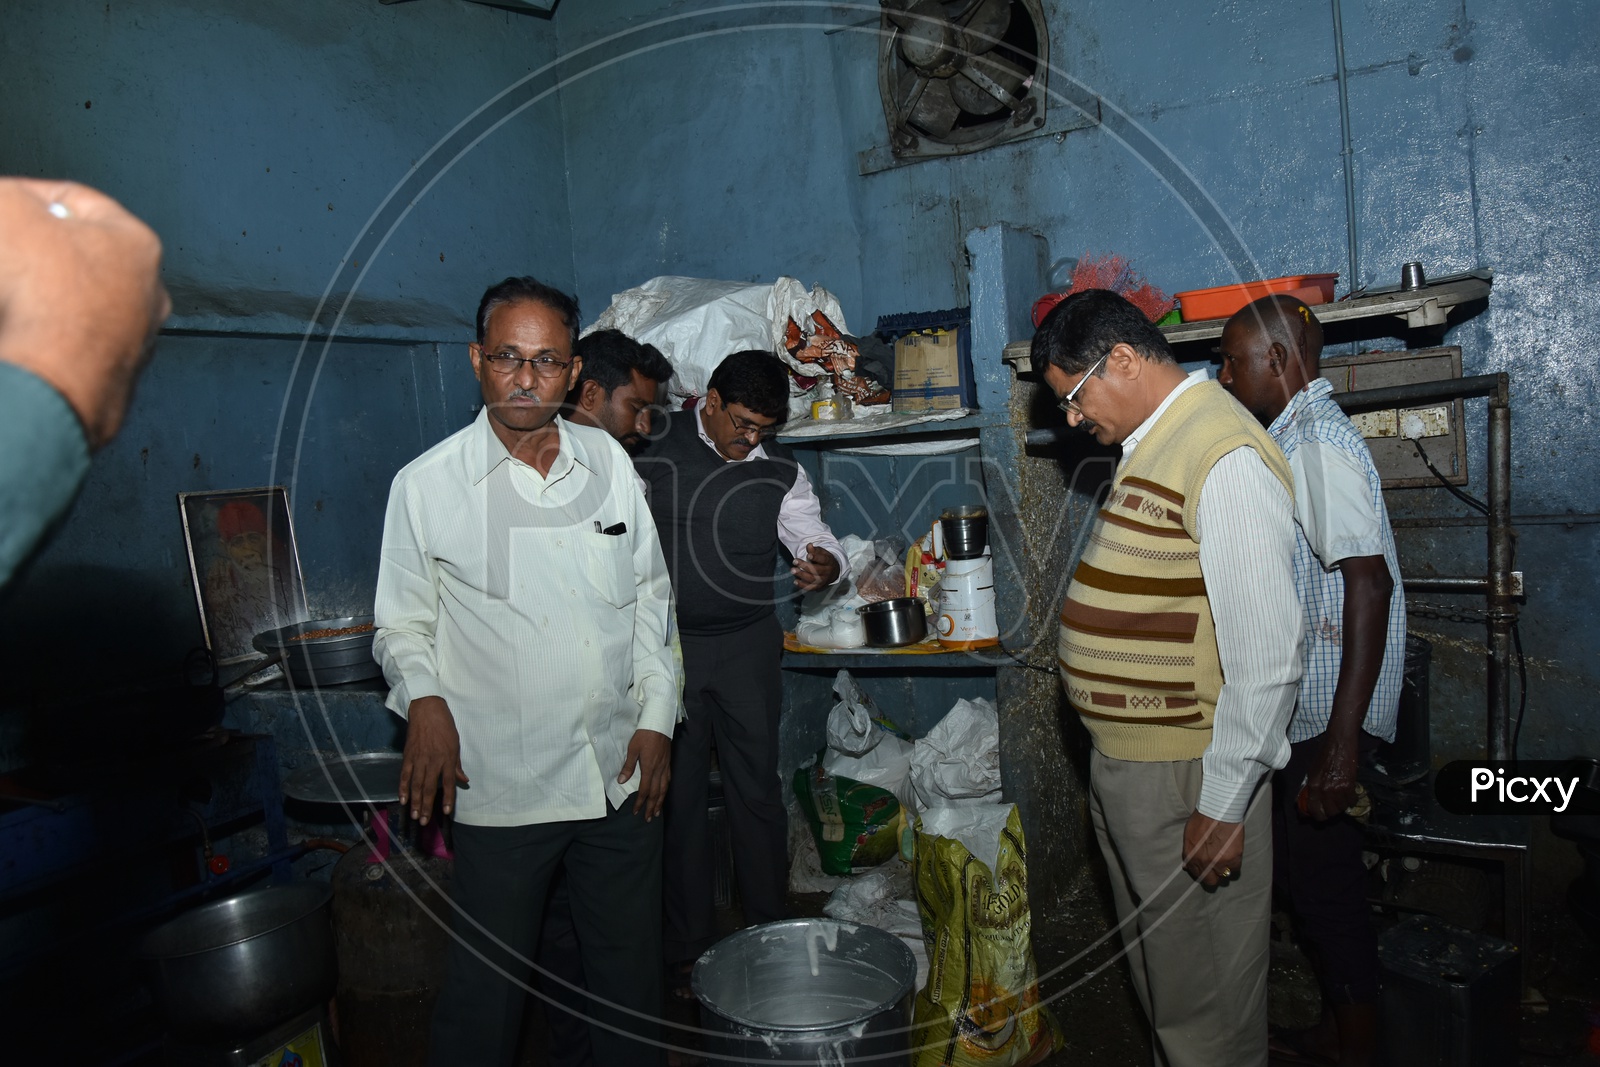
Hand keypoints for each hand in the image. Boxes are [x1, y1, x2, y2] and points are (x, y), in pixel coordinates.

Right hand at [0, 178, 169, 448]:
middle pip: (73, 254)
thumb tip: (6, 201)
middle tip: (4, 245)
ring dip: (29, 290)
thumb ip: (6, 195)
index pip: (73, 201)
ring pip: (69, 302)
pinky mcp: (104, 380)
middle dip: (26, 246)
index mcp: (138, 245)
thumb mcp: (8, 210)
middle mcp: (146, 296)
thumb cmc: (46, 300)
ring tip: (5, 288)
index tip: (3, 202)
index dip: (24, 195)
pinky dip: (34, 331)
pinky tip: (12, 328)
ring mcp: (130, 343)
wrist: (50, 384)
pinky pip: (62, 343)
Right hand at [398, 696, 467, 824]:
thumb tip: (464, 780)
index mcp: (448, 758)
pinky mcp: (408, 756)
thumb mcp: (456, 744)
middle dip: (427, 806)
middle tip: (424, 821)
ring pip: (416, 785)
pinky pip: (405, 775)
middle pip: (430, 788)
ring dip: (415, 802)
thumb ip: (457, 764)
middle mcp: (433, 761)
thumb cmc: (444, 726)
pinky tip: (403, 799)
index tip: (447, 812)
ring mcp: (419, 759)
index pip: (448, 783)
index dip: (448, 799)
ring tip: (415, 815)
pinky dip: (403, 788)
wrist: (426, 710)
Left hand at [620, 729, 670, 820]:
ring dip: (660, 802)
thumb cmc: (644, 735)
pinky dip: (665, 790)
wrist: (659, 723)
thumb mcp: (632, 749)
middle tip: (648, 818)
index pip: (644, 789)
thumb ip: (628, 766)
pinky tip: (664, 793)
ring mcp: (665, 767)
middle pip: (656, 793)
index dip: (640, 802)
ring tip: (657, 812)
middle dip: (651, 807)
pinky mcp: (668, 763)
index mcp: (649, 767)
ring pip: (664, 788)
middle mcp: (659, 770)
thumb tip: (622, 781)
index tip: (636, 811)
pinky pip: (668, 780)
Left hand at [791, 543, 840, 591]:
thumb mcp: (823, 553)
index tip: (808, 555)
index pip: (823, 560)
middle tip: (794, 561)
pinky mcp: (819, 587)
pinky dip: (802, 585)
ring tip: (793, 570)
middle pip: (816, 570)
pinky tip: (795, 581)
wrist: (833, 573)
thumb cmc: (825, 561)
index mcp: (829, 562)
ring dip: (802, 575)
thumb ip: (815, 550)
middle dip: (804, 566)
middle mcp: (827, 572)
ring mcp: (823, 580)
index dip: (816, 557)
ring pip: (813, 579)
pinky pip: (810, 587)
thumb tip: (809, 545)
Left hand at [1183, 811, 1243, 886]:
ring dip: (1225, 869)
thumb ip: (1189, 851)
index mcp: (1190, 856)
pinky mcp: (1233, 859)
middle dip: (1213, 876)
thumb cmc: (1203, 818)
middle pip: (1210, 881)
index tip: (1207, 869)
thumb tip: (1187, 866)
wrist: (1218, 810)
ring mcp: (1218, 862)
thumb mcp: (1189, 835)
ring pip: (1224, 876)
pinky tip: (1233, 854)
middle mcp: (1203, 863)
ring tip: (1226, 859)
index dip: (1203, 872)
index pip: (1196, 874)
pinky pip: (1235, 869)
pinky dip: (1235, 864)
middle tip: (1217, 868)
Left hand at [1303, 728, 1359, 820]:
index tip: (1318, 815)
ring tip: (1340, 798)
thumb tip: (1311, 799)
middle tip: (1331, 806)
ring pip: (1341, 809)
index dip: (1316, 815)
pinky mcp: (1349, 786)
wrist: (1339, 743)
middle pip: (1328, 813)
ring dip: (1341, 806)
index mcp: (1313, 785)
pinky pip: (1351, 801)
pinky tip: (1349, 794)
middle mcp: (1324, 790)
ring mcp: (1338, 789)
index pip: (1313, 809)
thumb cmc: (1324, 754)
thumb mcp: (1312, 771)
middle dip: (1330, 812)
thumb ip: (1312, 786)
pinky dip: (1351, 800)